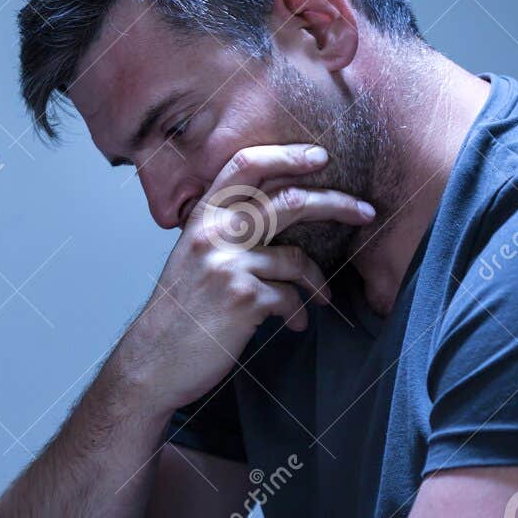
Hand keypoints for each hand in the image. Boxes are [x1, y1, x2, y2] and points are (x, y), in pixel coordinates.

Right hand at [116, 143, 374, 409]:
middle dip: (336, 203)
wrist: (152, 362)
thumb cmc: (177, 315)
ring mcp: (228, 265)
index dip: (286, 155)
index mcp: (201, 219)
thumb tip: (273, 217)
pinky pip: (289, 298)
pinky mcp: (243, 298)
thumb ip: (223, 233)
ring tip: (323, 299)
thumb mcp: (192, 259)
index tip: (319, 157)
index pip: (245, 166)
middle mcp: (213, 235)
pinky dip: (298, 314)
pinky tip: (294, 325)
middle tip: (365, 211)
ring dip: (319, 283)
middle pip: (287, 202)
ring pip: (297, 258)